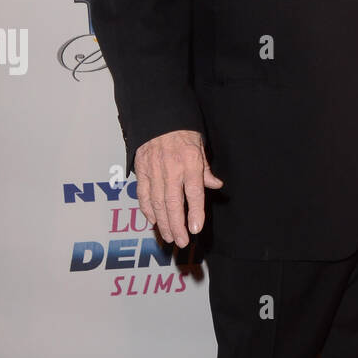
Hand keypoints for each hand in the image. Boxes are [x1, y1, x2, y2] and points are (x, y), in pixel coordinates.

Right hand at [134, 129, 223, 247]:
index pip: (193, 193)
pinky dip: (147, 209)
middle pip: (173, 203)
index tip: (195, 229)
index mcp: (189, 163)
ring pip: (157, 202)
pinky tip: (153, 221)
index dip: (195, 213)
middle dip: (177, 225)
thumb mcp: (199, 147)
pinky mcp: (141, 170)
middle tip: (182, 241)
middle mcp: (171, 169)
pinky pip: (143, 194)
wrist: (157, 116)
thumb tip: (216, 186)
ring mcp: (154, 170)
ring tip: (169, 236)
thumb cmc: (182, 132)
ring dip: (163, 222)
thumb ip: (205, 170)